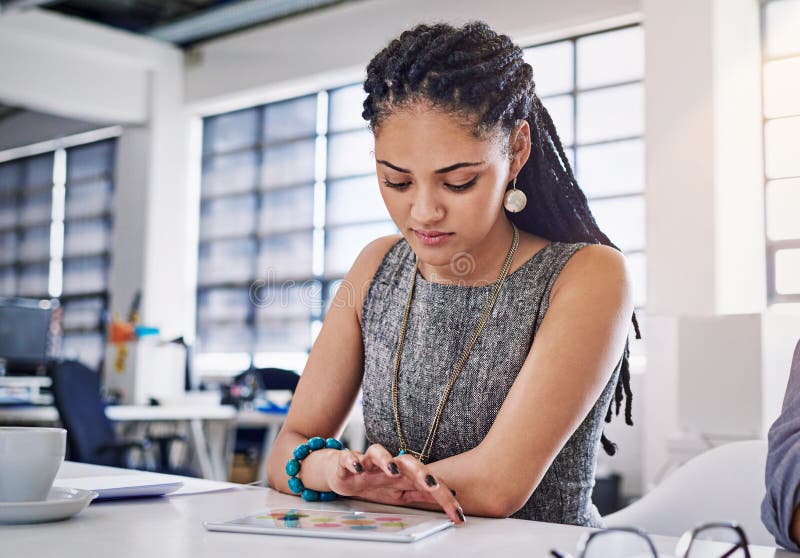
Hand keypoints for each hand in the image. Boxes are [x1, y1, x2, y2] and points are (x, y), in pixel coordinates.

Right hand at [325, 443, 464, 523]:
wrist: (342, 472)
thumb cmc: (374, 481)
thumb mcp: (399, 492)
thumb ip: (421, 493)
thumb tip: (448, 497)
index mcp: (402, 474)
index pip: (428, 481)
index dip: (444, 497)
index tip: (457, 516)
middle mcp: (387, 466)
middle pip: (406, 460)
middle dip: (420, 471)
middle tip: (430, 485)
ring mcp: (367, 463)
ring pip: (377, 452)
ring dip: (386, 460)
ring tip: (392, 471)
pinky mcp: (346, 463)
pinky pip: (348, 457)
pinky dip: (352, 460)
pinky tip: (358, 467)